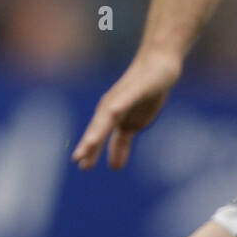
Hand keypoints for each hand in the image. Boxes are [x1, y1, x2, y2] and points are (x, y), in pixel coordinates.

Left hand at [71, 49, 182, 170]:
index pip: (98, 137)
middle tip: (77, 158)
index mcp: (109, 118)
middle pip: (98, 128)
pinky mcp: (135, 89)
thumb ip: (121, 145)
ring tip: (89, 144)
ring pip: (107, 116)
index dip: (90, 151)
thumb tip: (114, 168)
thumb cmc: (143, 96)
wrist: (158, 68)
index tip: (82, 166)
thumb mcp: (132, 125)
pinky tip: (113, 113)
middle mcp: (110, 108)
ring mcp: (121, 98)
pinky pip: (126, 99)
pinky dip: (118, 107)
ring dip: (98, 130)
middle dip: (88, 144)